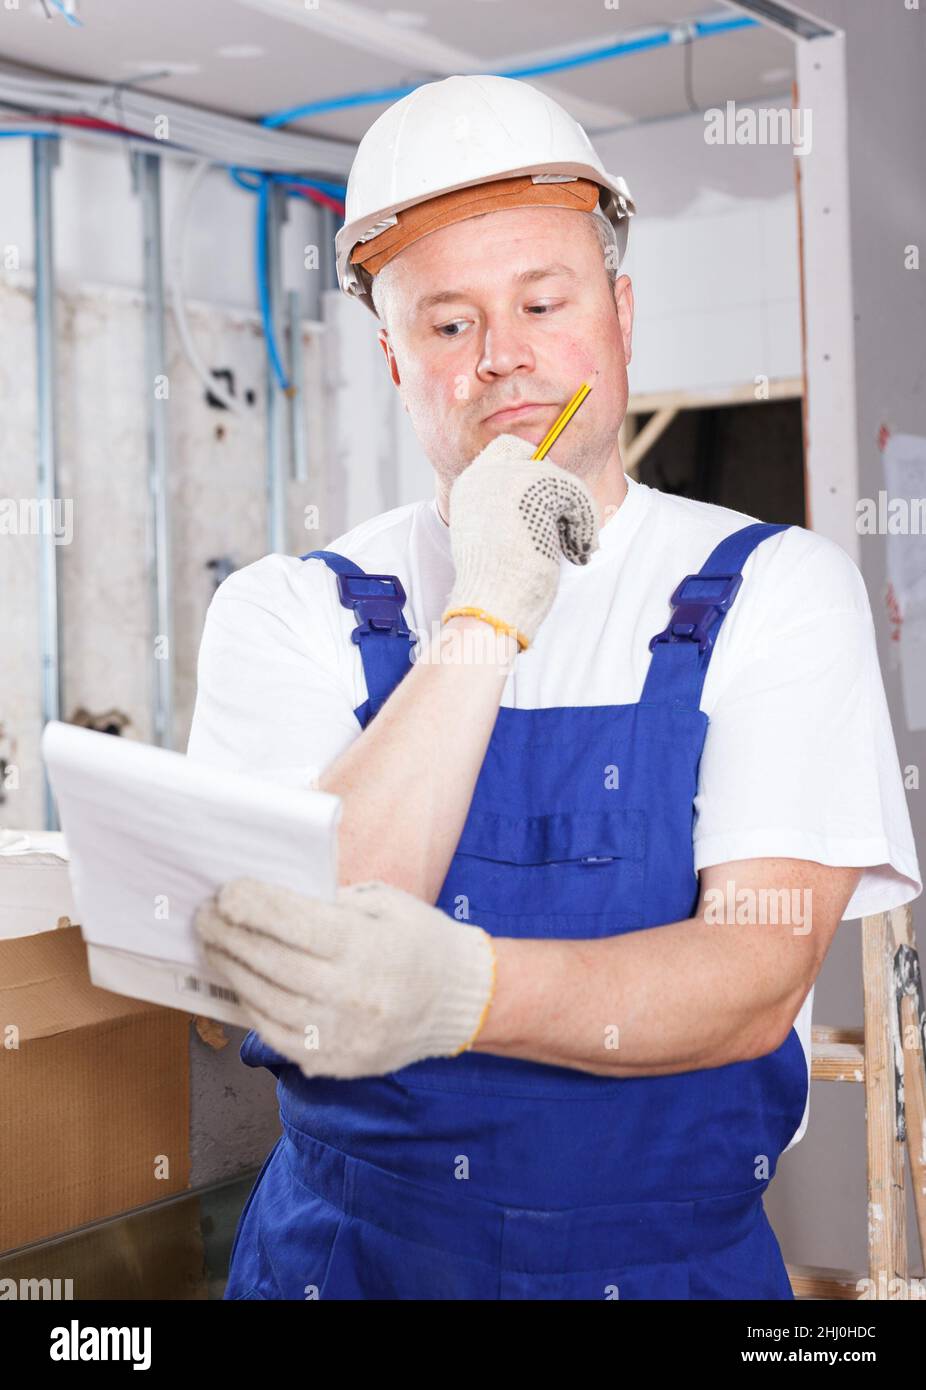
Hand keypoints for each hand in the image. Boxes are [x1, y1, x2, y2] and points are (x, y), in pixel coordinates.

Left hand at [193, 877, 495, 1078]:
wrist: (458, 1003)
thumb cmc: (421, 942)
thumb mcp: (385, 903)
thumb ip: (330, 901)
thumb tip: (271, 898)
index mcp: (366, 947)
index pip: (293, 923)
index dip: (253, 905)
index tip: (228, 891)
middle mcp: (350, 994)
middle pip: (270, 962)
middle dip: (230, 935)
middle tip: (206, 916)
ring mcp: (340, 1034)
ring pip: (265, 999)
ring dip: (232, 969)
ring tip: (215, 945)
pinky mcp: (332, 1062)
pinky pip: (275, 1033)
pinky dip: (252, 1005)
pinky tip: (242, 982)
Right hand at [444, 432, 598, 649]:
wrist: (491, 604)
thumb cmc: (499, 585)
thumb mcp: (497, 536)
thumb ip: (514, 507)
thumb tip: (555, 491)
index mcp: (470, 487)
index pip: (509, 450)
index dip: (536, 471)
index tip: (551, 502)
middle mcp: (484, 476)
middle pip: (539, 460)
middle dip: (562, 491)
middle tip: (569, 524)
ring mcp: (507, 479)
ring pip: (562, 479)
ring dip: (577, 511)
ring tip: (573, 544)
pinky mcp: (533, 489)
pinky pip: (575, 493)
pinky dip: (585, 524)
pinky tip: (577, 551)